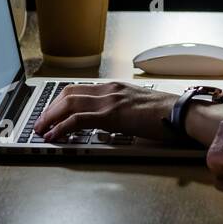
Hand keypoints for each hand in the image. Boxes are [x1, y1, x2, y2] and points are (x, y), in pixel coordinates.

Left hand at [34, 82, 177, 141]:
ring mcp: (110, 100)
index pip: (79, 89)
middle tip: (40, 123)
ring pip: (69, 104)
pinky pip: (78, 119)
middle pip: (68, 94)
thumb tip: (111, 123)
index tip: (50, 113)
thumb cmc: (168, 114)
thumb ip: (123, 111)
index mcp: (116, 88)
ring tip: (41, 130)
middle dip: (50, 109)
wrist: (182, 113)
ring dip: (50, 118)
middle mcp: (110, 90)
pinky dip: (62, 127)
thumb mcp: (139, 108)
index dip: (60, 101)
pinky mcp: (112, 114)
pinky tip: (54, 136)